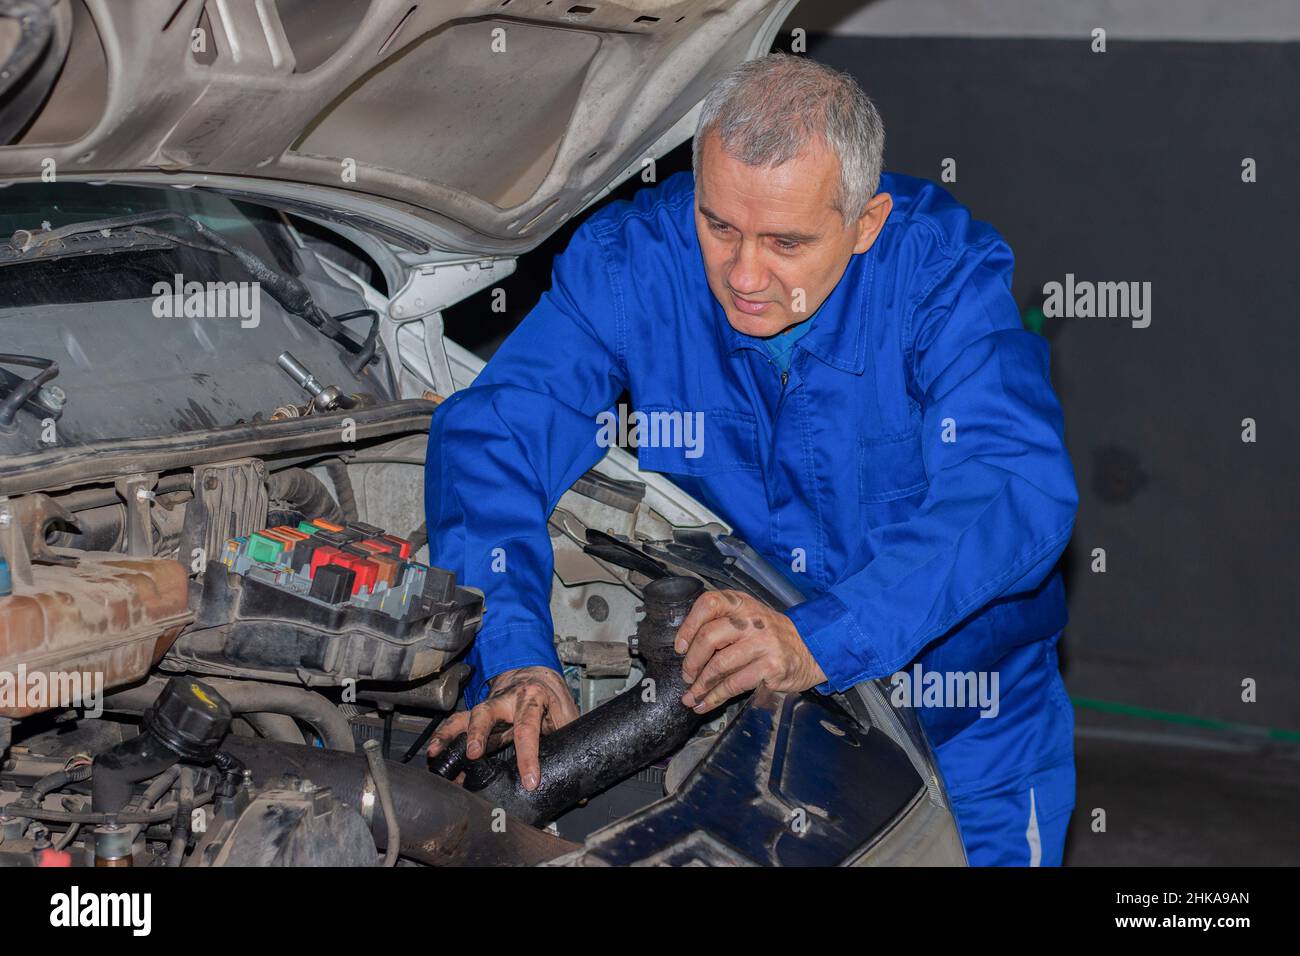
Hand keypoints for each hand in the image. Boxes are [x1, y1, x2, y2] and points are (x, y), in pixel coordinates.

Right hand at [427, 665, 578, 790]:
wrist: (535, 671)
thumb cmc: (552, 695)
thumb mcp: (566, 715)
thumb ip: (571, 746)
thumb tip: (579, 791)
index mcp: (533, 698)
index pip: (529, 728)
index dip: (528, 756)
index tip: (530, 780)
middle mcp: (506, 699)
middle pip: (488, 713)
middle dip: (479, 732)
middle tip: (474, 754)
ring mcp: (489, 705)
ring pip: (467, 716)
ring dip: (452, 734)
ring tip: (438, 754)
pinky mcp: (478, 713)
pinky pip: (458, 721)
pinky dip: (444, 735)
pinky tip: (434, 750)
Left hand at [675, 589, 825, 712]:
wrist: (813, 649)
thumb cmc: (773, 636)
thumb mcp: (751, 618)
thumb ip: (724, 625)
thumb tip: (688, 650)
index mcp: (742, 604)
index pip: (709, 603)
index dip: (689, 625)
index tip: (680, 646)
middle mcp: (751, 620)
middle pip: (709, 636)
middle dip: (691, 661)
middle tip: (686, 676)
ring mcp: (763, 643)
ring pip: (719, 665)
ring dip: (700, 685)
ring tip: (691, 696)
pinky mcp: (770, 667)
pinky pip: (734, 684)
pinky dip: (715, 697)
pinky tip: (706, 703)